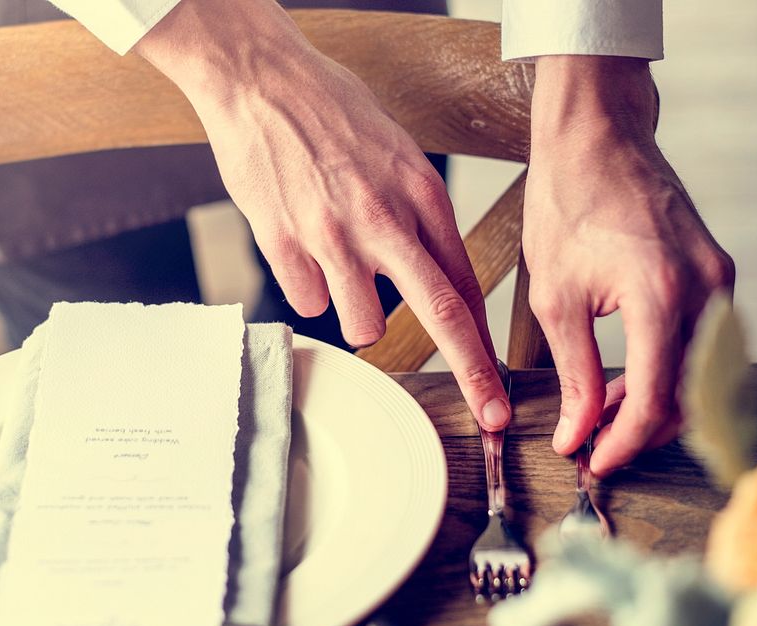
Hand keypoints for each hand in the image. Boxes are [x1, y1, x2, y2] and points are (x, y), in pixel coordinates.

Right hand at [135, 0, 510, 429]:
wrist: (258, 79)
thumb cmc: (329, 111)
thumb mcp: (396, 153)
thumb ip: (418, 216)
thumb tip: (435, 277)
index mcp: (420, 193)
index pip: (466, 283)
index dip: (485, 341)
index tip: (498, 381)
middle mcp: (384, 219)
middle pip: (442, 313)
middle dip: (472, 374)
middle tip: (489, 414)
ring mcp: (333, 236)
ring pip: (364, 325)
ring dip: (359, 318)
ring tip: (341, 274)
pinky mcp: (285, 245)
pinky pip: (308, 304)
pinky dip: (309, 290)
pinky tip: (301, 249)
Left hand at [524, 56, 734, 475]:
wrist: (595, 140)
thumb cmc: (568, 206)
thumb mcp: (557, 301)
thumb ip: (575, 376)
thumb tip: (576, 433)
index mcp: (661, 295)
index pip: (654, 401)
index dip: (622, 443)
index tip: (590, 461)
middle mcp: (704, 290)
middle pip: (686, 396)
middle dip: (638, 431)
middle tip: (591, 444)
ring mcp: (718, 280)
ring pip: (696, 376)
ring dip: (652, 405)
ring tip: (598, 415)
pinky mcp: (715, 273)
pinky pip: (698, 346)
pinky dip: (664, 373)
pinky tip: (623, 381)